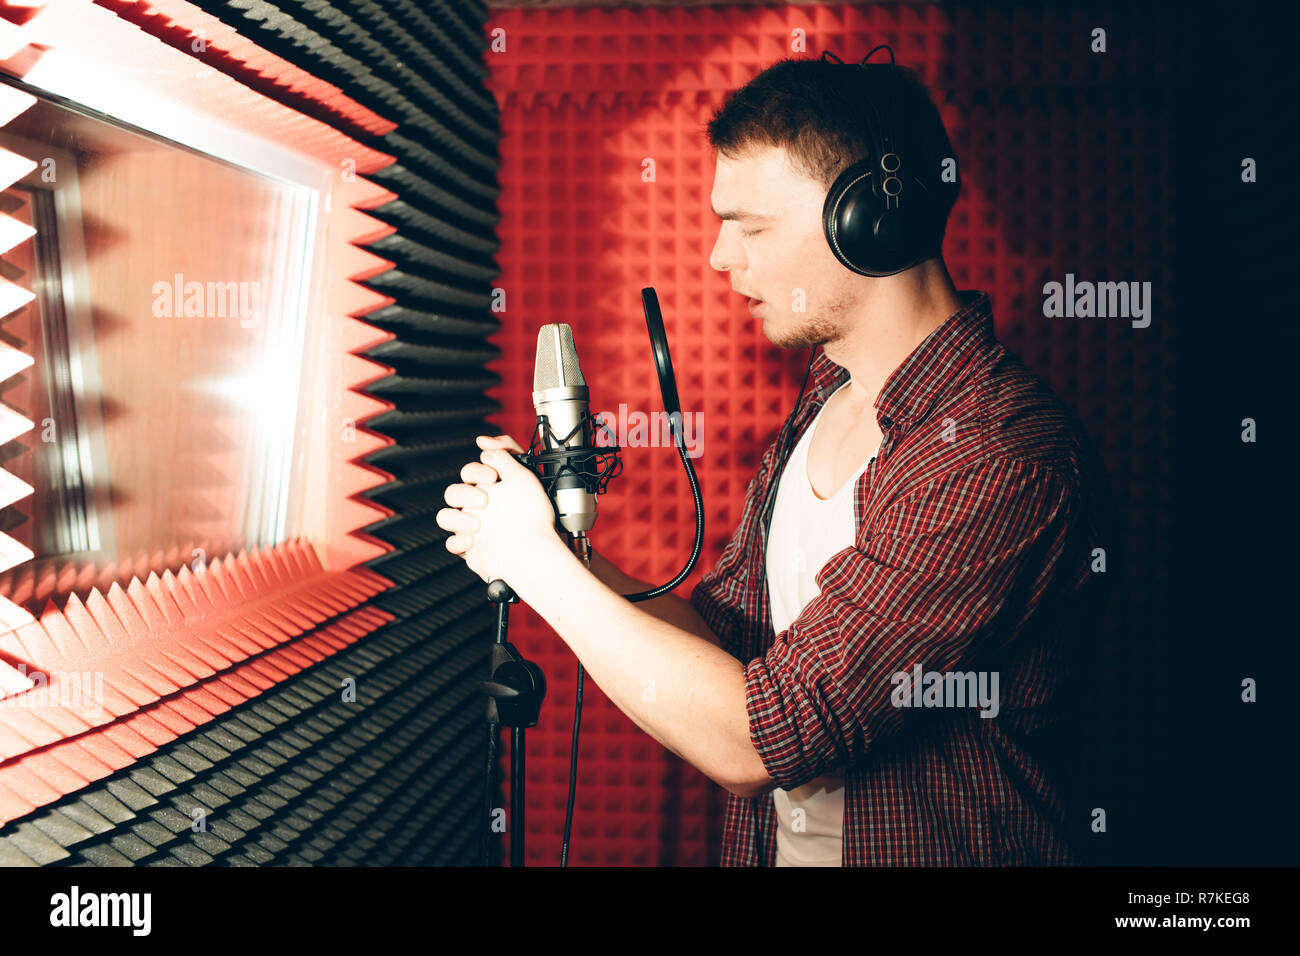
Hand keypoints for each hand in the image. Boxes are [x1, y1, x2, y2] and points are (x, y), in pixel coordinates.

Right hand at [437, 434, 558, 586]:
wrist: (539, 552)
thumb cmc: (535, 516)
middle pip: (453, 491)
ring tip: (477, 524)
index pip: (469, 471)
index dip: (477, 470)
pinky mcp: (470, 548)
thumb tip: (483, 441)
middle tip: (485, 499)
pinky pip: (452, 543)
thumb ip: (505, 453)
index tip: (493, 476)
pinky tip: (473, 540)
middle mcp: (478, 506)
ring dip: (456, 517)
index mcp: (489, 488)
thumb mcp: (525, 476)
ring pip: (446, 516)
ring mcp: (472, 527)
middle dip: (466, 492)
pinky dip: (458, 541)